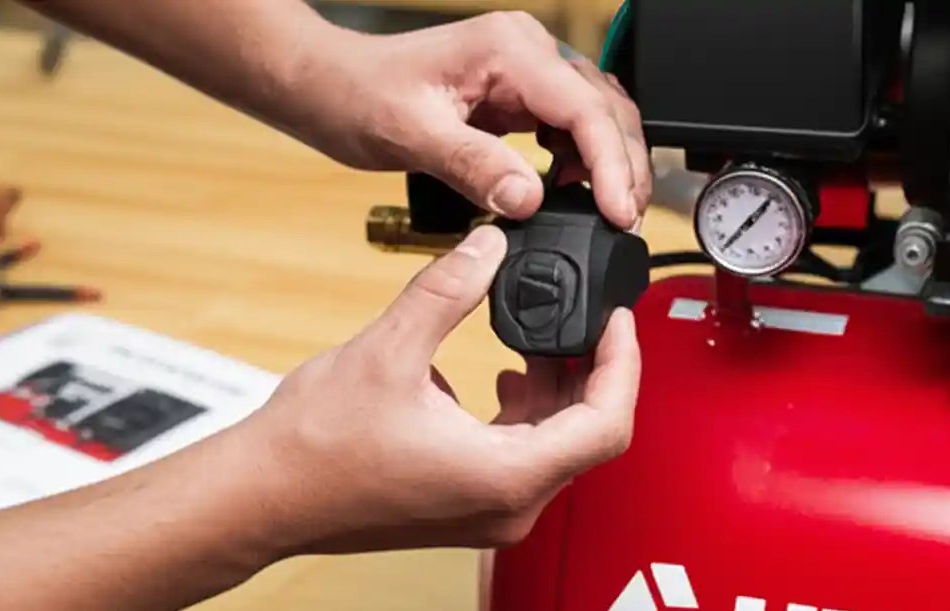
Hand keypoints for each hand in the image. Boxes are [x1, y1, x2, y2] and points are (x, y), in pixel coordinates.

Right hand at [241, 225, 640, 554]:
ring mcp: (489, 515)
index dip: (623, 364)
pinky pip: (524, 460)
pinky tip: (499, 377)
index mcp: (505, 475)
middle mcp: (509, 508)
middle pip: (590, 436)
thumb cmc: (316, 447)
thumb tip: (490, 246)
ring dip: (558, 392)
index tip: (617, 321)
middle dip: (591, 371)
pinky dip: (526, 415)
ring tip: (536, 340)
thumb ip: (449, 290)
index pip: (607, 423)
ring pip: (558, 449)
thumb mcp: (389, 349)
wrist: (263, 497)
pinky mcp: (467, 510)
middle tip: (583, 319)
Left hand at [297, 12, 651, 228]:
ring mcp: (524, 72)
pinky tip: (576, 193)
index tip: (616, 211)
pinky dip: (582, 160)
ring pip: (594, 116)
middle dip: (623, 166)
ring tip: (608, 214)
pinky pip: (568, 126)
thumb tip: (529, 199)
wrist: (326, 85)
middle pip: (605, 108)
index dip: (610, 163)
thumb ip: (474, 166)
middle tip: (623, 222)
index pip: (584, 107)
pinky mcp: (516, 95)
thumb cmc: (356, 93)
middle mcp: (525, 52)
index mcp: (507, 49)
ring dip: (609, 163)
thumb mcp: (411, 134)